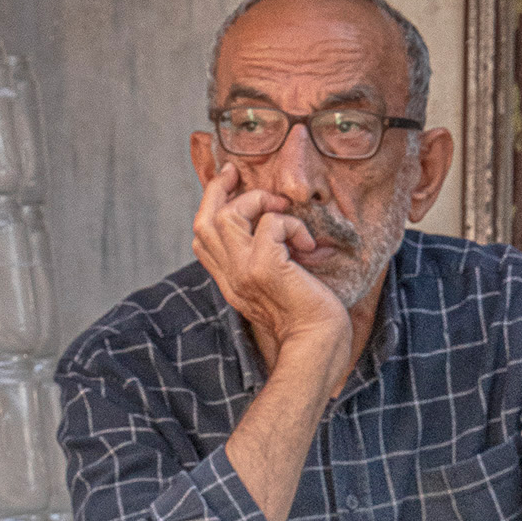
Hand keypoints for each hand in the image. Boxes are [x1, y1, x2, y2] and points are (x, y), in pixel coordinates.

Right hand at [191, 160, 351, 388]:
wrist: (319, 347)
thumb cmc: (310, 321)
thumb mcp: (277, 290)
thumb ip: (264, 265)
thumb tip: (274, 231)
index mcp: (231, 282)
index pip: (202, 239)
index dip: (210, 208)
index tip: (229, 185)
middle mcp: (231, 277)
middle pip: (203, 223)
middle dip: (218, 190)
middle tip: (236, 173)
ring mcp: (244, 272)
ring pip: (226, 217)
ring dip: (257, 201)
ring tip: (282, 210)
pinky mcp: (265, 269)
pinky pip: (271, 224)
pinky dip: (292, 224)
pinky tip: (307, 245)